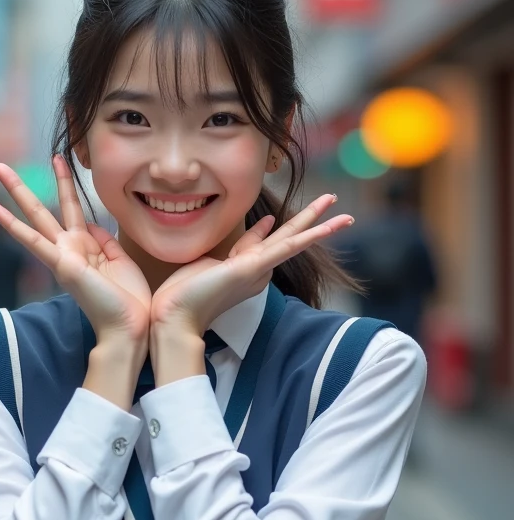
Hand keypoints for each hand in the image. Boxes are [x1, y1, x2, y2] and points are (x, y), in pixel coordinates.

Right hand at [0, 156, 150, 345]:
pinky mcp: (61, 264)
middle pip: (43, 209)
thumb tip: (92, 223)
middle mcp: (68, 249)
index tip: (60, 162)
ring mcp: (62, 255)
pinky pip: (32, 240)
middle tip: (1, 164)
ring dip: (15, 191)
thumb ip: (105, 240)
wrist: (131, 327)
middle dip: (24, 186)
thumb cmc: (129, 300)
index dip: (66, 185)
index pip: (71, 209)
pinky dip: (10, 224)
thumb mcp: (120, 261)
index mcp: (85, 247)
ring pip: (35, 215)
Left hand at [151, 194, 353, 337]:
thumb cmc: (181, 295)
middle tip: (332, 204)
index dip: (264, 229)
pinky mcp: (253, 268)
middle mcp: (256, 271)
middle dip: (311, 221)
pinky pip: (285, 249)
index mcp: (243, 270)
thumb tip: (230, 250)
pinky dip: (306, 238)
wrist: (174, 316)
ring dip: (320, 226)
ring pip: (294, 241)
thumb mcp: (204, 266)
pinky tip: (324, 228)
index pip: (259, 243)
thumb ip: (221, 257)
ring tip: (344, 215)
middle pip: (287, 239)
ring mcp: (257, 269)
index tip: (268, 219)